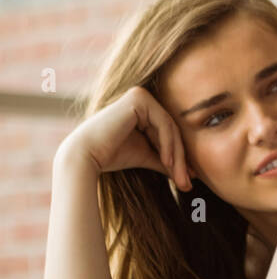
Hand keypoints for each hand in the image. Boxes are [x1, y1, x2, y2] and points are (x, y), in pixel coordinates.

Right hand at [57, 85, 190, 189]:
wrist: (84, 157)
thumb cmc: (111, 156)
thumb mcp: (146, 155)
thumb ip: (166, 160)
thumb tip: (191, 174)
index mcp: (143, 108)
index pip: (169, 133)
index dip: (181, 157)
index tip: (189, 180)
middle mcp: (142, 97)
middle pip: (172, 131)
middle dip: (181, 160)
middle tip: (187, 183)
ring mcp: (140, 95)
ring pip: (170, 129)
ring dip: (178, 156)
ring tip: (180, 178)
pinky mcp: (138, 98)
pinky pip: (163, 124)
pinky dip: (168, 144)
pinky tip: (168, 162)